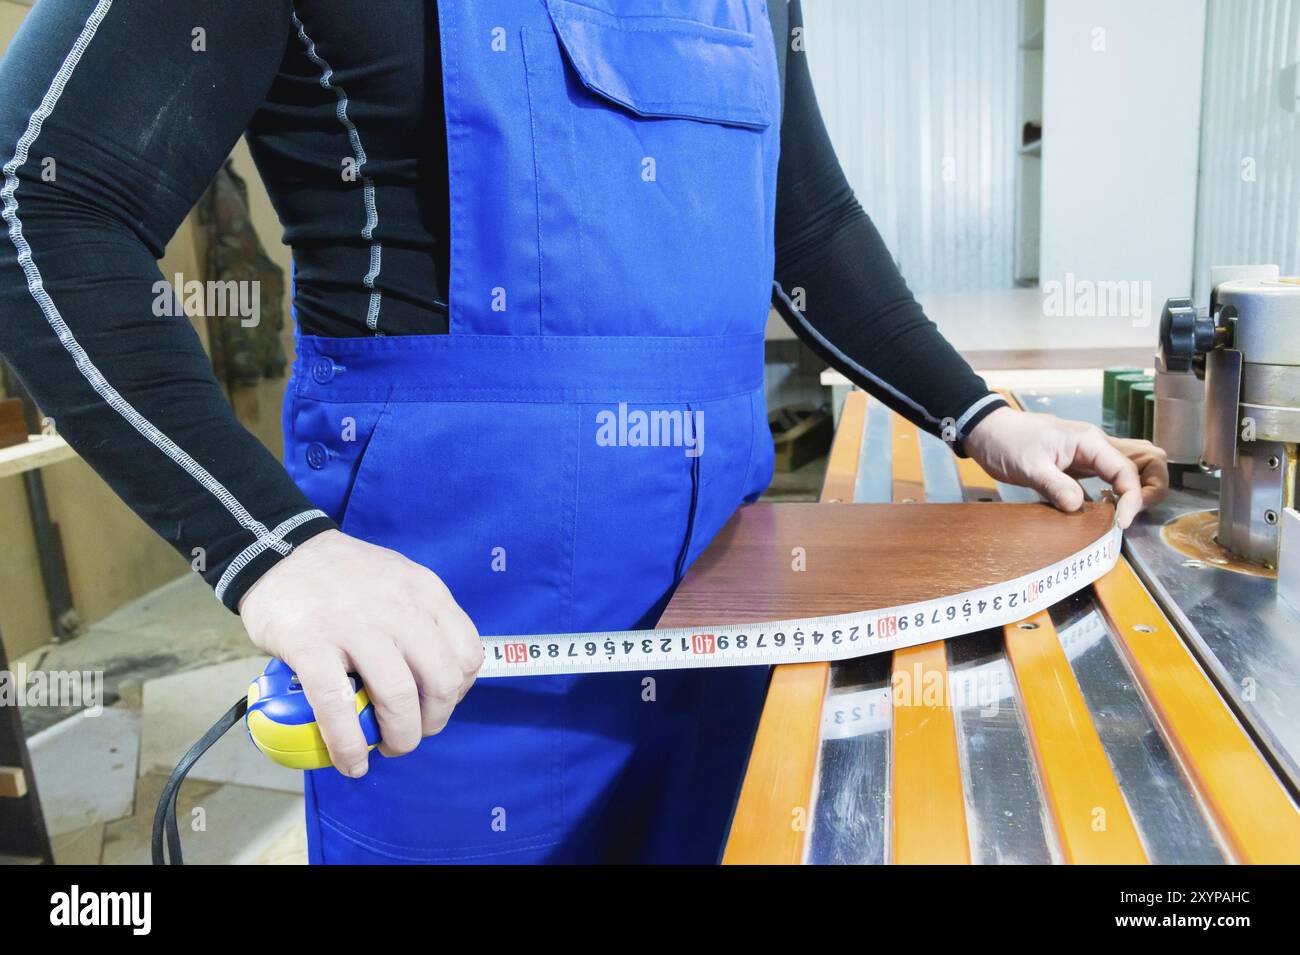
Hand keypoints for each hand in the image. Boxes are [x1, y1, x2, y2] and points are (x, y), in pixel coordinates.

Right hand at [238, 529, 482, 776]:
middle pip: (440, 680)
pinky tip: (352, 762)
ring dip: (400, 737)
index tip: (438, 703)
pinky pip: (338, 706)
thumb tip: (431, 672)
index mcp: (425, 591)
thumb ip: (420, 616)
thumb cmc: (343, 575)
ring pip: (398, 696)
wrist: (278, 549)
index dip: (459, 690)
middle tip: (413, 732)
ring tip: (386, 747)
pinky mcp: (311, 644)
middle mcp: (399, 607)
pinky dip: (349, 745)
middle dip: (433, 721)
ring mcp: (355, 625)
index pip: (467, 652)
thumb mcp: (398, 579)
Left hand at [963, 407, 1168, 527]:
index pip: (1128, 470)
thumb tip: (1078, 507)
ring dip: (1135, 492)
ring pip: (1130, 470)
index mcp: (1090, 442)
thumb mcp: (1029, 466)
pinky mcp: (1079, 466)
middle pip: (1145, 462)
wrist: (987, 431)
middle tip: (1131, 516)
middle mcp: (1096, 446)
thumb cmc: (1007, 442)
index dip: (1132, 499)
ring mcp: (1089, 455)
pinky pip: (1109, 479)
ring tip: (1123, 516)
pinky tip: (1103, 514)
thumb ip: (1055, 486)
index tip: (1120, 523)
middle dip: (1150, 489)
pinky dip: (1114, 495)